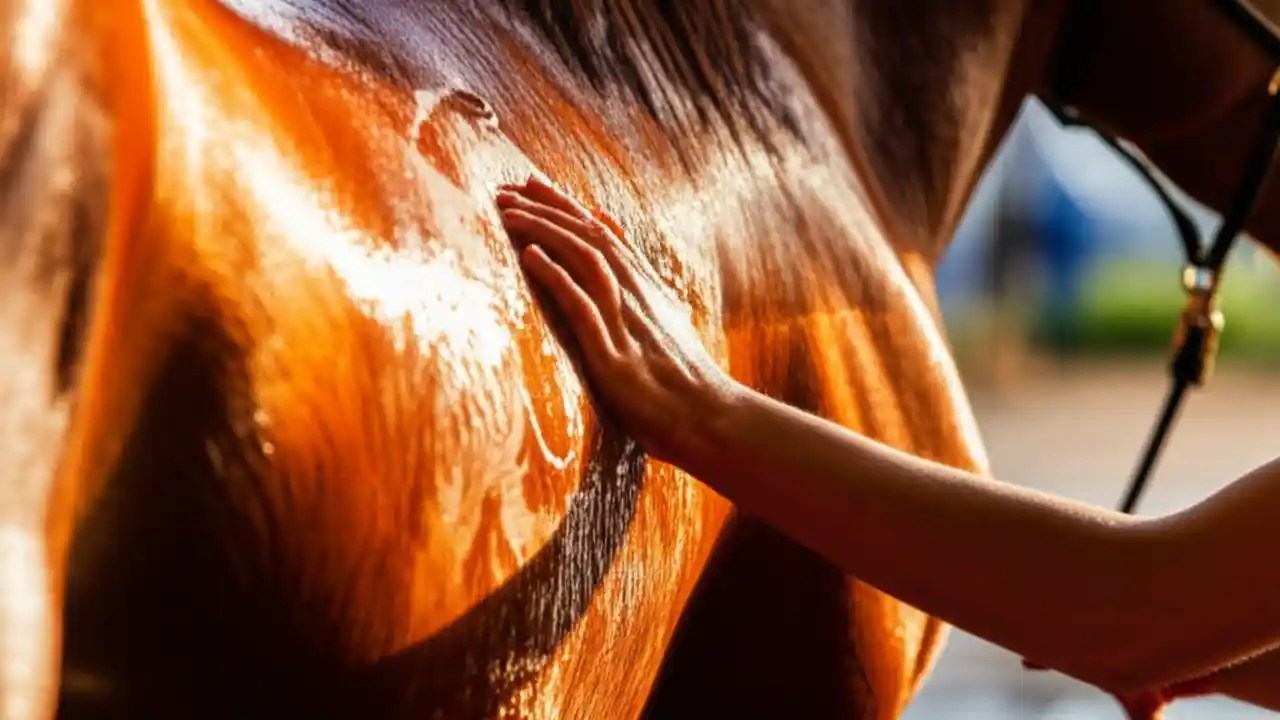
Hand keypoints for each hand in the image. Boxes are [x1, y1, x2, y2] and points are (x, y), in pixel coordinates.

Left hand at [497, 176, 738, 466]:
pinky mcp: (613, 353)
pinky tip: (529, 257)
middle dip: (546, 207)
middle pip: (588, 235)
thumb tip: (623, 257)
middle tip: (506, 188)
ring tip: (508, 213)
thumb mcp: (668, 324)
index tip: (534, 183)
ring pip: (583, 257)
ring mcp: (625, 321)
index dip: (566, 205)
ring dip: (543, 231)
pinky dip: (555, 276)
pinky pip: (581, 304)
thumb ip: (644, 289)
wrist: (709, 419)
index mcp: (647, 288)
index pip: (602, 233)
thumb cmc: (686, 383)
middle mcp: (636, 294)